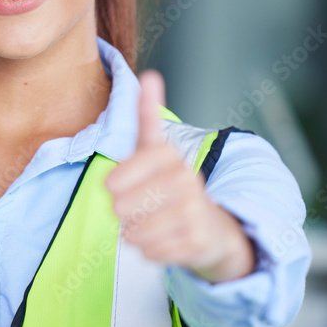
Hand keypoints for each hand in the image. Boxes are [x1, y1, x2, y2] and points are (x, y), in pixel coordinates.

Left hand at [103, 69, 256, 283]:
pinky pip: (150, 252)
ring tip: (151, 223)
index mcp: (169, 156)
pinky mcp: (197, 241)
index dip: (114, 186)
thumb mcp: (156, 149)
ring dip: (135, 232)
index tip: (118, 184)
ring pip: (134, 231)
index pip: (117, 178)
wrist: (213, 227)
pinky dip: (150, 250)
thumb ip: (148, 115)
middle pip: (122, 207)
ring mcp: (193, 212)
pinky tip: (165, 239)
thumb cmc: (171, 185)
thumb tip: (149, 75)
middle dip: (125, 212)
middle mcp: (185, 181)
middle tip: (140, 207)